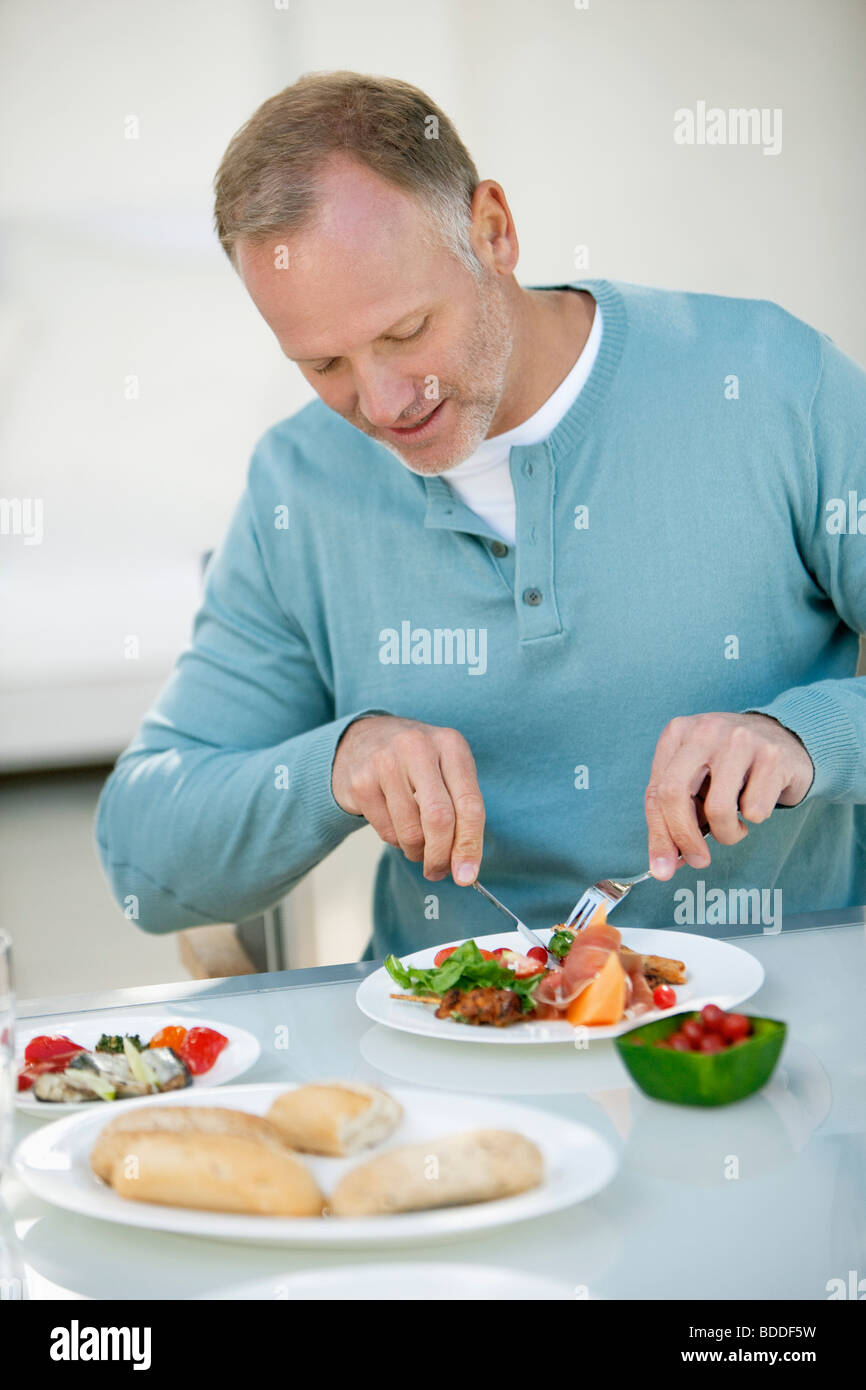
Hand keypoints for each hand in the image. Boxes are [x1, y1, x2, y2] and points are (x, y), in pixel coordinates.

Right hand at [331, 715, 484, 884]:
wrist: (363, 739)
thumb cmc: (415, 763)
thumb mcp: (446, 772)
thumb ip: (461, 813)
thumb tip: (465, 868)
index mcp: (451, 744)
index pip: (470, 804)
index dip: (471, 845)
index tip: (468, 875)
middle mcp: (419, 747)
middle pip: (440, 819)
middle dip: (441, 856)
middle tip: (438, 871)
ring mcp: (386, 762)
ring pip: (410, 831)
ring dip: (416, 852)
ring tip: (417, 847)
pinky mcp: (361, 781)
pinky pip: (386, 831)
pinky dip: (396, 841)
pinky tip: (396, 826)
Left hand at [644, 711, 813, 879]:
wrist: (785, 738)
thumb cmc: (731, 766)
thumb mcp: (697, 780)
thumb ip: (677, 816)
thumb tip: (664, 864)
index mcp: (677, 734)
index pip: (656, 792)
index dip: (658, 835)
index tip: (662, 869)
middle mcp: (704, 731)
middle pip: (675, 795)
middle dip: (684, 838)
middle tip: (698, 861)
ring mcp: (739, 739)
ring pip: (718, 809)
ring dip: (727, 834)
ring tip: (735, 826)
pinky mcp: (772, 755)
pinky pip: (755, 809)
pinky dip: (755, 818)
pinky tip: (757, 803)